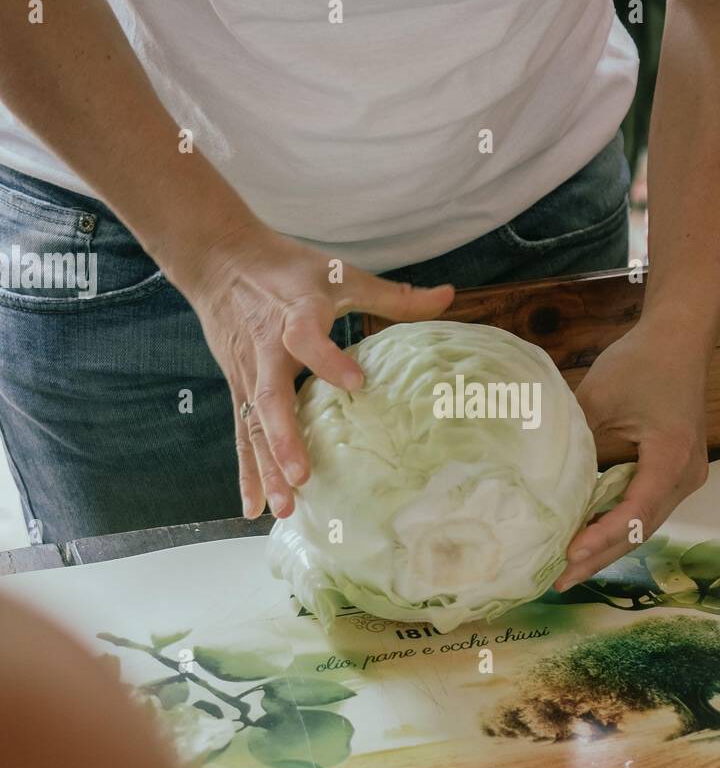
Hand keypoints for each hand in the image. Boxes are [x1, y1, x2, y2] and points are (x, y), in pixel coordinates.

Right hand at [170, 221, 453, 519]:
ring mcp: (248, 375)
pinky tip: (254, 507)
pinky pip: (242, 435)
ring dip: (267, 468)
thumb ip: (393, 296)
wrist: (221, 260)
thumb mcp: (341, 275)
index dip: (329, 359)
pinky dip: (248, 472)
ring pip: (253, 426)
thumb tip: (449, 296)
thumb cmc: (287, 270)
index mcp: (295, 316)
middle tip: (303, 475)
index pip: (307, 338)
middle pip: (270, 398)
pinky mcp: (238, 389)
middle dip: (285, 439)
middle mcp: (267, 351)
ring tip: (284, 507)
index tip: (357, 382)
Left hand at [554, 328, 707, 589]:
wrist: (679, 339)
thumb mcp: (598, 397)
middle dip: (600, 555)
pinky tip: (587, 539)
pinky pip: (646, 508)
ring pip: (645, 523)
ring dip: (608, 545)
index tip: (569, 554)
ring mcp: (686, 477)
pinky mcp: (677, 473)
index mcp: (672, 455)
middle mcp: (687, 475)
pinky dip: (616, 525)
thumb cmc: (640, 362)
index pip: (636, 509)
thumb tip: (540, 478)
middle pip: (642, 528)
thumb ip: (575, 440)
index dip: (602, 535)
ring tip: (568, 569)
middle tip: (558, 580)